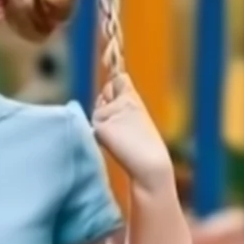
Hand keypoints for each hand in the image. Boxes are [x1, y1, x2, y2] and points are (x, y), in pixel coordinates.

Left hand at [92, 72, 173, 194]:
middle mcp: (122, 100)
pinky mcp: (101, 124)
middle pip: (104, 94)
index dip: (113, 85)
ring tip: (121, 139)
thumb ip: (121, 108)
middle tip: (121, 126)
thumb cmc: (146, 147)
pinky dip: (99, 136)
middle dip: (104, 104)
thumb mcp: (137, 120)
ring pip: (97, 113)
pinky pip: (93, 128)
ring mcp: (110, 111)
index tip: (112, 81)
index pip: (118, 80)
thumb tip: (101, 101)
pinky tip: (114, 144)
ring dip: (102, 123)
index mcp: (133, 98)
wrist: (150, 163)